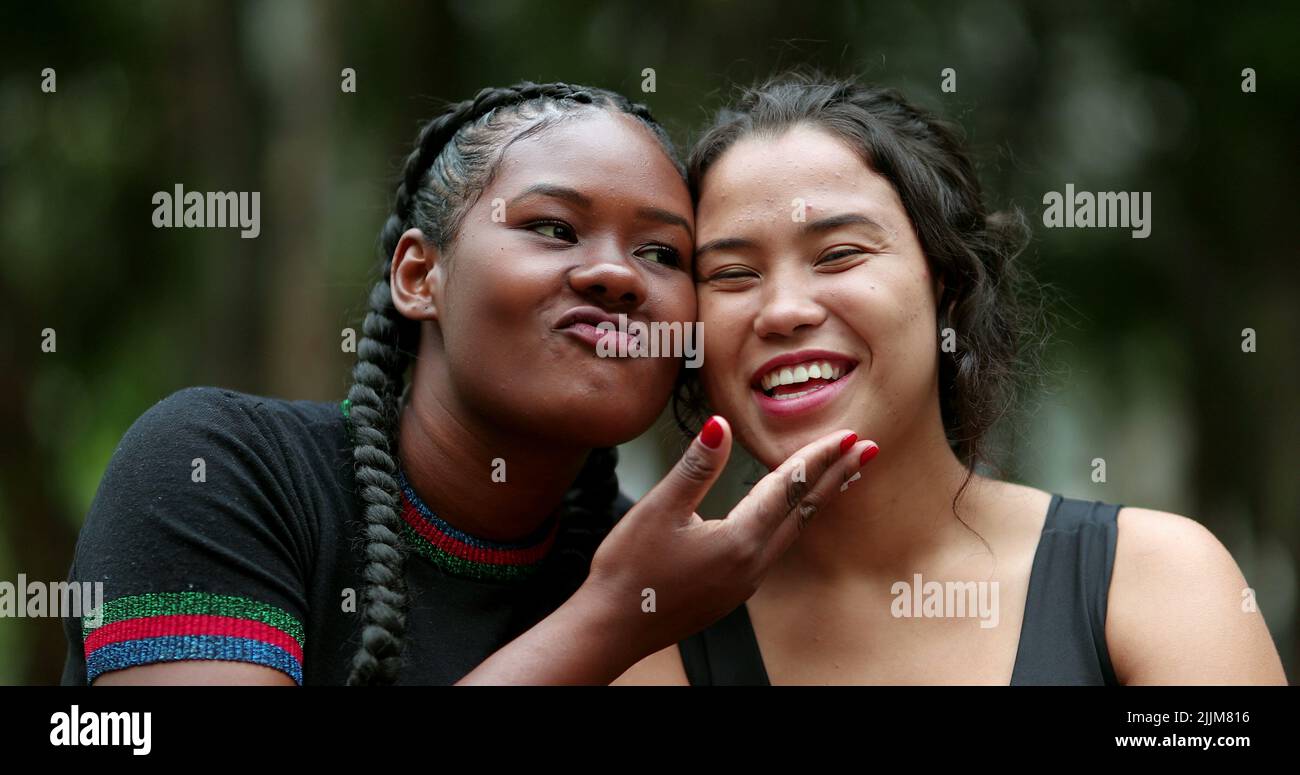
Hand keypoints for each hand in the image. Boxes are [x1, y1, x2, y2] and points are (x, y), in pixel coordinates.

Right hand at [579, 415, 877, 658]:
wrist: (611, 628)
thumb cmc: (629, 571)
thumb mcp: (658, 510)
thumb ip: (696, 468)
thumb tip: (719, 426)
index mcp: (738, 540)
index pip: (789, 488)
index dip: (818, 458)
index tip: (847, 436)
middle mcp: (751, 565)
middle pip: (804, 512)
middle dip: (836, 478)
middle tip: (867, 452)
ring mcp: (744, 583)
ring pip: (793, 532)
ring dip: (819, 501)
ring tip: (841, 478)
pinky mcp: (732, 592)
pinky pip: (776, 548)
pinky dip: (794, 522)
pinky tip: (789, 515)